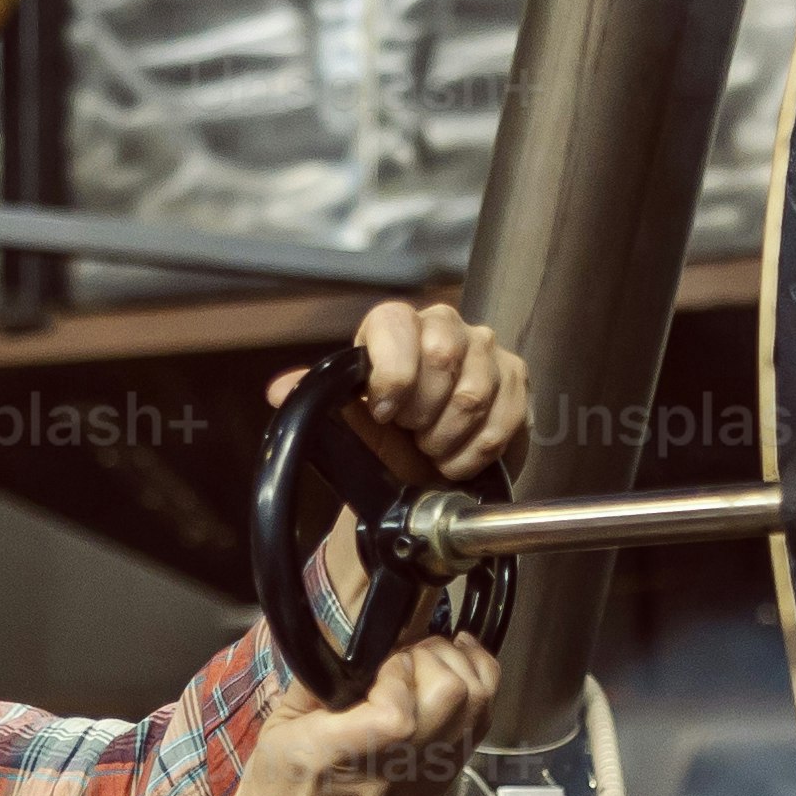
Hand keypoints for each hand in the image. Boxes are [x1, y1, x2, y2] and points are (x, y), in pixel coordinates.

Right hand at [142, 630, 492, 795]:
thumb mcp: (282, 725)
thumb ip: (320, 673)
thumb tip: (353, 629)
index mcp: (344, 756)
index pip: (400, 707)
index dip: (396, 667)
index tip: (378, 659)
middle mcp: (397, 770)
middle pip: (455, 695)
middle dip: (435, 654)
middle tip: (409, 649)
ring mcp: (426, 781)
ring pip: (479, 708)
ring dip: (463, 669)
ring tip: (435, 657)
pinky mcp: (440, 788)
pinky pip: (477, 731)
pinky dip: (474, 697)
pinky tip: (451, 682)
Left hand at [268, 300, 534, 499]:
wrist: (430, 473)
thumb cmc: (389, 441)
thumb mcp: (350, 424)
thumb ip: (320, 400)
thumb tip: (279, 390)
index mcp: (394, 327)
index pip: (394, 321)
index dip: (392, 373)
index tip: (386, 413)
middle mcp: (443, 325)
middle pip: (441, 355)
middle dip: (422, 413)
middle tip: (412, 434)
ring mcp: (485, 349)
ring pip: (473, 393)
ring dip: (447, 438)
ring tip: (433, 449)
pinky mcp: (516, 377)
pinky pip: (502, 417)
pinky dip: (475, 451)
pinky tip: (459, 458)